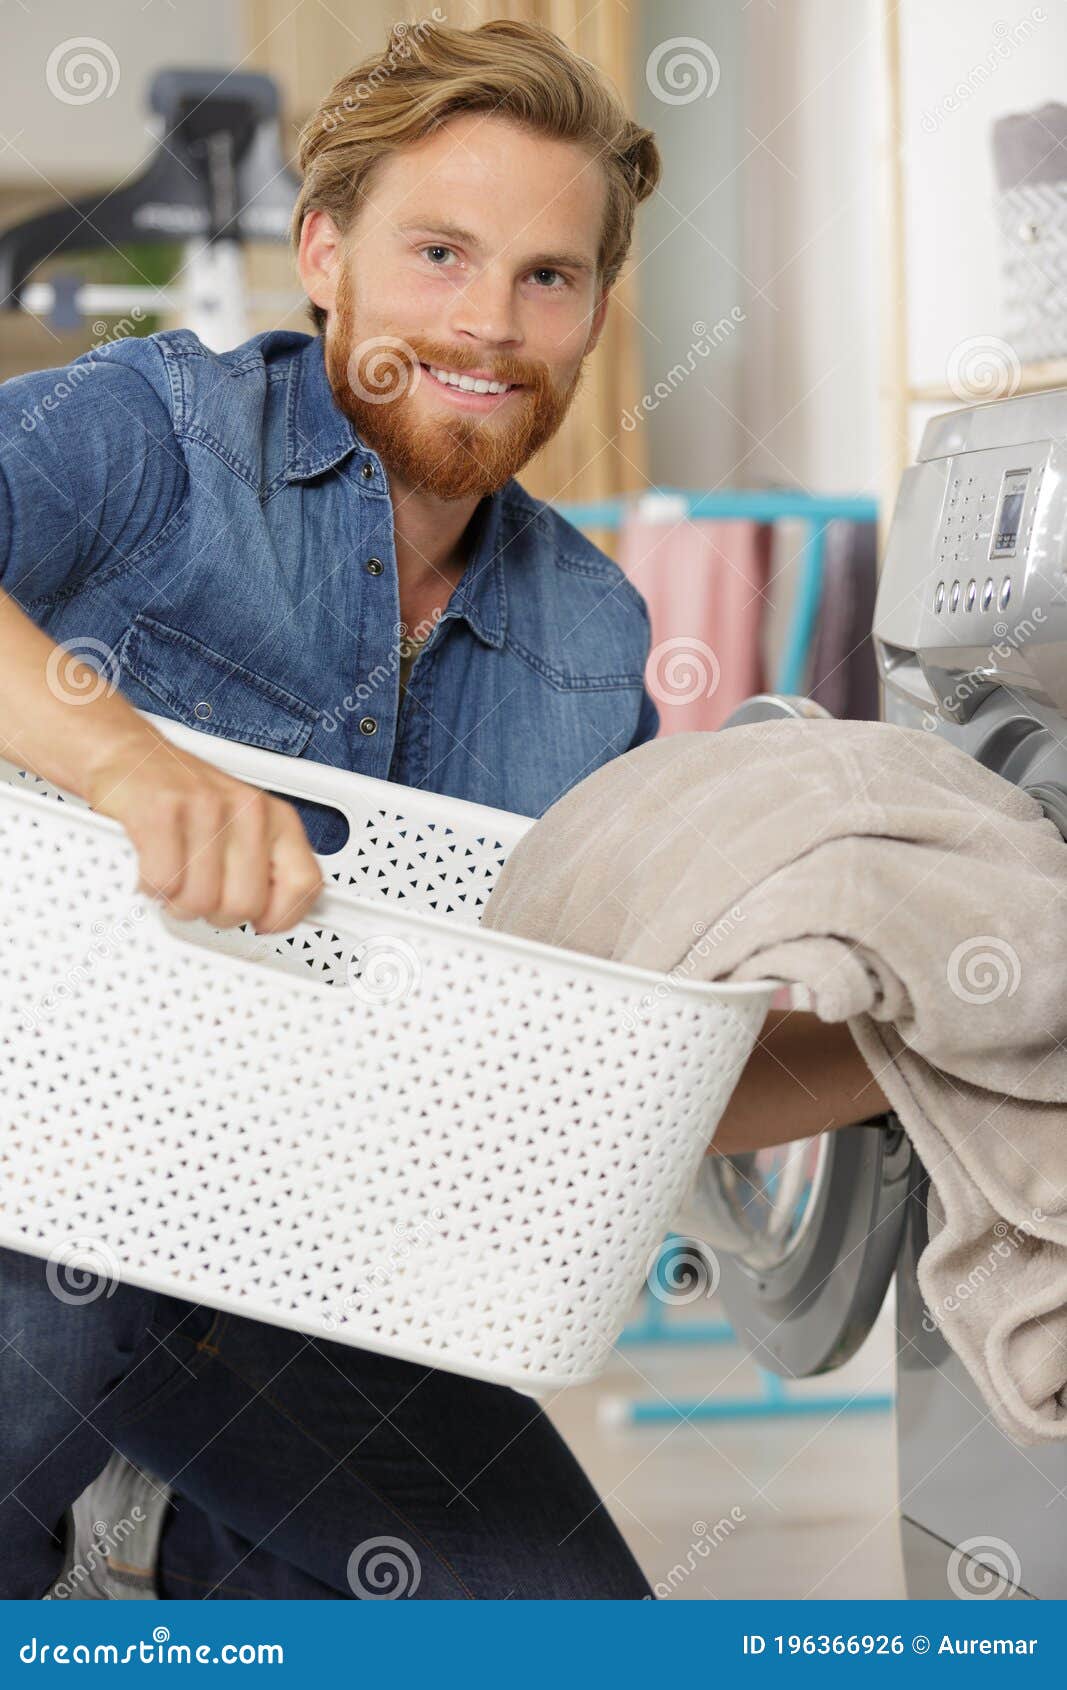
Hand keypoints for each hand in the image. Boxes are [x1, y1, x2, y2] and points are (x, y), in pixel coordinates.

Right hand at [84, 728, 322, 932]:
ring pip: (200, 901)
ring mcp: (206, 807)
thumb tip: (273, 920)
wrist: (130, 753)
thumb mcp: (241, 827)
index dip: (281, 916)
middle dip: (215, 913)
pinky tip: (150, 867)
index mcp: (278, 818)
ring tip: (172, 878)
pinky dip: (151, 886)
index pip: (305, 884)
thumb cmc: (186, 798)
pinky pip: (163, 882)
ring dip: (177, 902)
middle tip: (199, 894)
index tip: (260, 923)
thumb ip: (263, 868)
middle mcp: (249, 810)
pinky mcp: (162, 810)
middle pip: (245, 905)